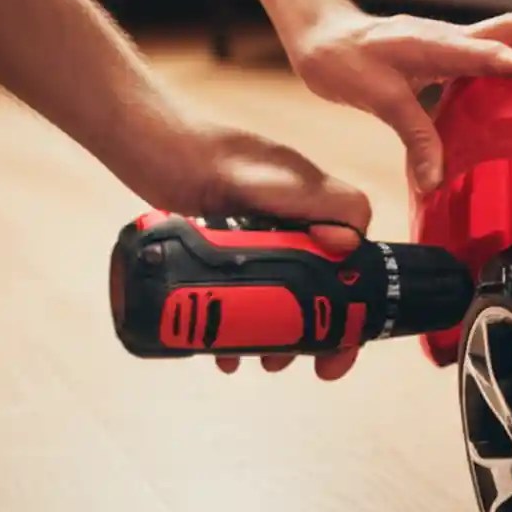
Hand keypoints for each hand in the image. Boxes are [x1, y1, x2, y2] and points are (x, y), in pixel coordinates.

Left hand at [113, 119, 367, 379]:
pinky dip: (234, 324)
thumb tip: (348, 244)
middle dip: (310, 332)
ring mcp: (259, 241)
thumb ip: (321, 205)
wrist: (156, 149)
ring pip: (277, 299)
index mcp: (318, 210)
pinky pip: (240, 296)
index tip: (341, 343)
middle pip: (317, 290)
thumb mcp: (277, 182)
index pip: (354, 261)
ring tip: (255, 359)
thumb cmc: (219, 157)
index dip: (354, 306)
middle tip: (291, 362)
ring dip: (272, 335)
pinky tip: (220, 349)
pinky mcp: (226, 252)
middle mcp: (295, 227)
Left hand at [287, 0, 511, 191]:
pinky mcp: (456, 43)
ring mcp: (457, 37)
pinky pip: (505, 35)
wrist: (324, 36)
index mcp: (437, 47)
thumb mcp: (378, 100)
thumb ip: (414, 136)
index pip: (491, 57)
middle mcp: (454, 36)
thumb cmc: (345, 62)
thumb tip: (435, 181)